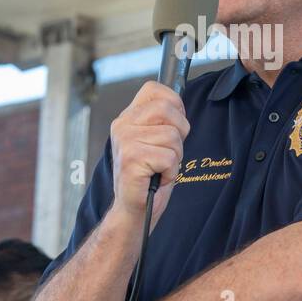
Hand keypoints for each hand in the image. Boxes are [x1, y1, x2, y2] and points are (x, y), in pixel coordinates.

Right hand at [109, 81, 189, 229]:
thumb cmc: (150, 176)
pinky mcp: (131, 159)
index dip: (174, 104)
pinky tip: (157, 177)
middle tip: (168, 152)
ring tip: (160, 168)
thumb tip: (179, 103)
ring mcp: (124, 141)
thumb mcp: (156, 141)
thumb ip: (163, 120)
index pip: (154, 89)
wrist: (134, 211)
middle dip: (179, 132)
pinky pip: (169, 157)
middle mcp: (122, 125)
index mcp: (127, 117)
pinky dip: (170, 171)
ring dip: (175, 156)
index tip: (174, 125)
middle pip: (168, 110)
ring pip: (172, 136)